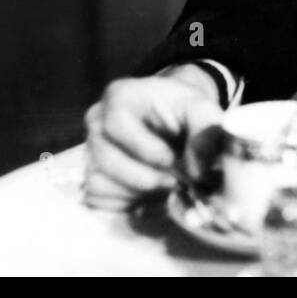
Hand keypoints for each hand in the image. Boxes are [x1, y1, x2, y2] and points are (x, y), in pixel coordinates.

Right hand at [83, 71, 223, 209]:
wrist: (174, 120)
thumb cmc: (185, 110)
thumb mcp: (203, 110)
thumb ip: (207, 135)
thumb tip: (197, 174)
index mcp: (119, 96)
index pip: (117, 124)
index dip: (146, 148)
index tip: (172, 159)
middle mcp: (96, 121)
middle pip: (108, 159)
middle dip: (147, 177)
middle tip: (176, 181)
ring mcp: (89, 150)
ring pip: (100, 182)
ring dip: (138, 192)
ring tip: (166, 183)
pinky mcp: (90, 175)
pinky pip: (98, 198)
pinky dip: (126, 201)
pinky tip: (149, 191)